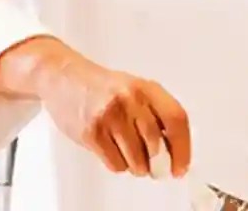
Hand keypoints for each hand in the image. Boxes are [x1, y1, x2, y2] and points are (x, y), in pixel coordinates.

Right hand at [0, 36, 191, 177]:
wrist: (64, 78)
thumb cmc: (101, 87)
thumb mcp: (134, 90)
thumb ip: (155, 114)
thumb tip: (175, 150)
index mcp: (146, 88)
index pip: (176, 119)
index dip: (183, 148)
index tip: (181, 165)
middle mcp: (129, 99)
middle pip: (157, 145)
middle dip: (159, 164)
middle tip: (157, 168)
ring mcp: (109, 116)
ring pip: (137, 160)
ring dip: (138, 167)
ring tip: (131, 157)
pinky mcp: (91, 132)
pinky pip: (116, 164)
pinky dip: (119, 165)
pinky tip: (113, 150)